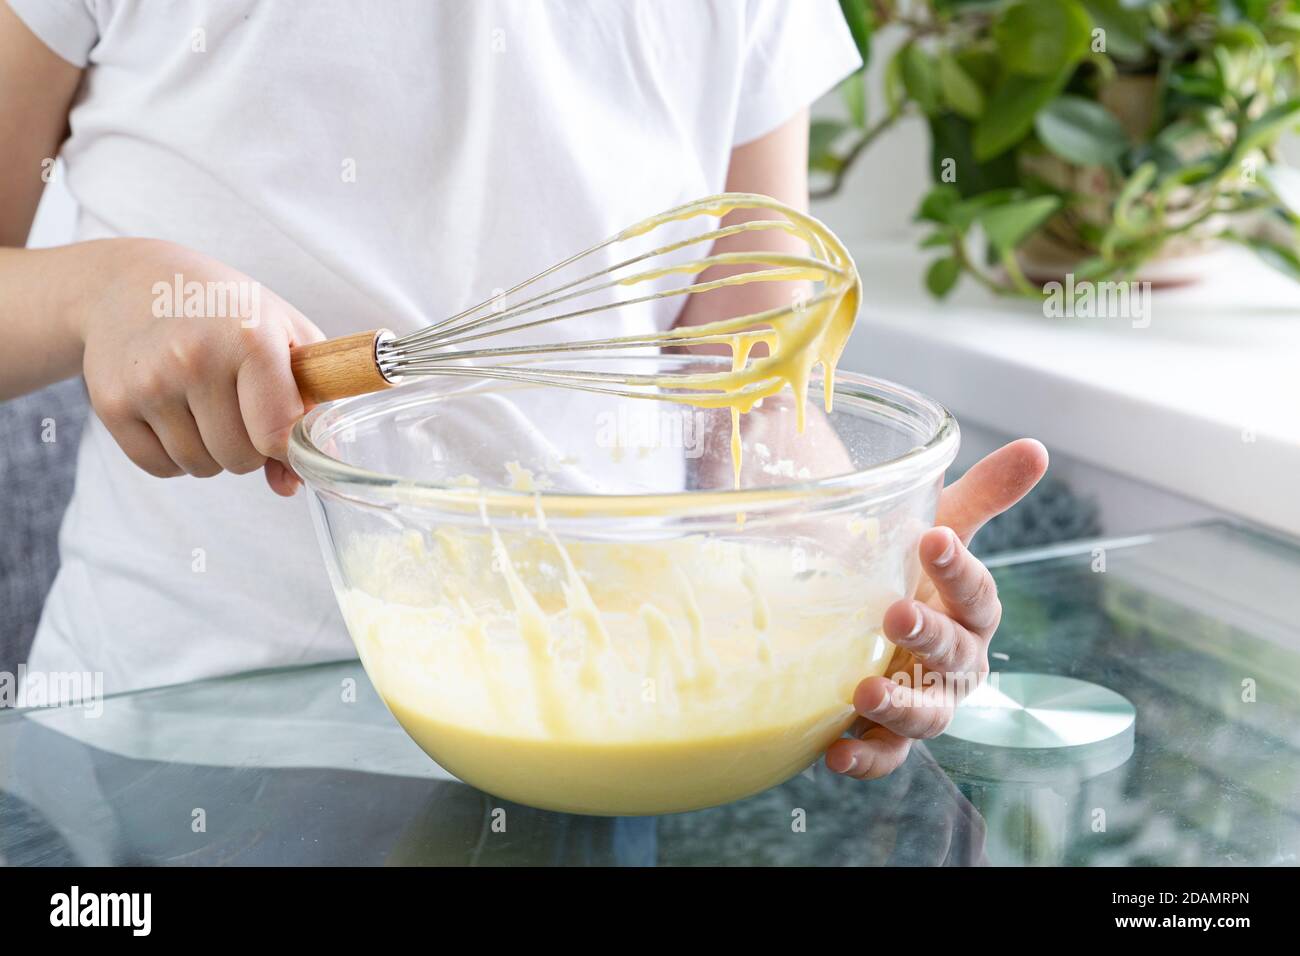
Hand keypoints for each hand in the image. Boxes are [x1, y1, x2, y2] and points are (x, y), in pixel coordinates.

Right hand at [78, 239, 324, 495]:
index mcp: (251, 338)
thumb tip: (291, 484)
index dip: (286, 446)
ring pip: (200, 467)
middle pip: (240, 458)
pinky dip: (173, 456)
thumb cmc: (226, 311)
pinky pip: (160, 468)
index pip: (278, 435)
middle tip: (239, 409)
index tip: (282, 432)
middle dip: (248, 448)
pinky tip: (174, 414)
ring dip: (211, 452)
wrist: (132, 282)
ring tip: (205, 405)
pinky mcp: (111, 403)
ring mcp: (149, 382)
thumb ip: (306, 407)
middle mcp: (196, 359)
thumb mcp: (284, 335)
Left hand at [826, 438, 1049, 778]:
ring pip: (927, 714)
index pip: (976, 591)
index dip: (959, 568)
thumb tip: (1036, 448)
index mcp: (972, 612)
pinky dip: (865, 758)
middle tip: (895, 613)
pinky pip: (886, 756)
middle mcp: (958, 663)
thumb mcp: (941, 529)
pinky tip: (833, 753)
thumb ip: (982, 495)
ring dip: (899, 706)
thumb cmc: (913, 574)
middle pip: (954, 655)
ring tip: (863, 693)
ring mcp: (927, 702)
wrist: (876, 630)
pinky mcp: (892, 737)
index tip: (932, 538)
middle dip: (928, 636)